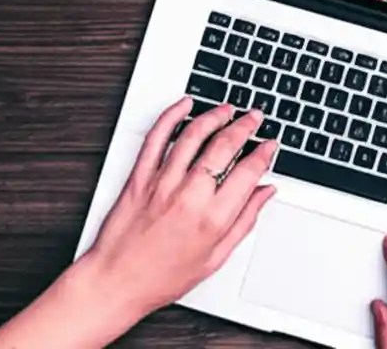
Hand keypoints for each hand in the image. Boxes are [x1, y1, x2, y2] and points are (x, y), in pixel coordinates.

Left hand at [78, 97, 278, 320]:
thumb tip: (265, 193)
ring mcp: (162, 183)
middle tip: (254, 117)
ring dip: (214, 116)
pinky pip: (157, 138)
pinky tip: (184, 105)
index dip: (264, 152)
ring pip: (193, 135)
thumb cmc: (162, 276)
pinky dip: (171, 115)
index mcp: (213, 218)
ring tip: (226, 109)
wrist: (117, 280)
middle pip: (224, 146)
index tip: (270, 143)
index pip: (248, 172)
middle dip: (245, 126)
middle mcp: (189, 196)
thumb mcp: (215, 258)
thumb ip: (244, 221)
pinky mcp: (139, 176)